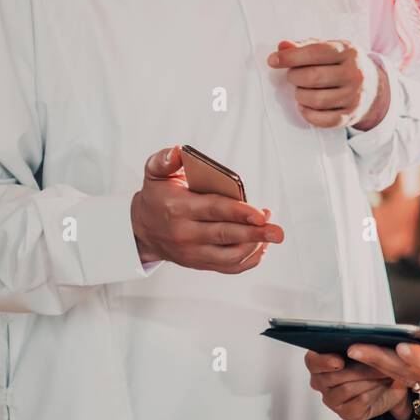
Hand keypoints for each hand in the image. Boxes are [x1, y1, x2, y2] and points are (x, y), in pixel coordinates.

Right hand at [130, 145, 282, 272]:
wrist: (142, 230)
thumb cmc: (157, 197)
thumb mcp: (154, 173)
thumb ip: (165, 160)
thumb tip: (179, 151)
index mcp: (178, 208)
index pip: (213, 210)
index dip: (240, 212)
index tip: (261, 214)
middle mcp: (185, 234)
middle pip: (226, 235)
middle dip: (255, 234)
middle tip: (277, 231)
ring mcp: (193, 252)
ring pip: (230, 256)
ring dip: (255, 245)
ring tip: (270, 232)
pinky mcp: (200, 264)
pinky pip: (229, 268)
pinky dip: (249, 260)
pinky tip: (261, 246)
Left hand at [267, 39, 388, 130]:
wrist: (374, 87)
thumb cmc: (344, 65)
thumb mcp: (330, 49)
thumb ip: (305, 46)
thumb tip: (282, 46)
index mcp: (348, 52)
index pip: (315, 53)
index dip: (290, 57)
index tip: (273, 60)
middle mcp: (355, 74)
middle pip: (313, 77)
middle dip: (294, 77)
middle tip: (293, 77)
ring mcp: (355, 97)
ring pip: (315, 100)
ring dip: (300, 96)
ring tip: (301, 91)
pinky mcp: (351, 116)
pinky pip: (323, 120)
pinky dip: (308, 114)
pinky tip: (306, 106)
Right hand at [305, 351, 409, 419]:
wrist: (388, 385)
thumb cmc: (371, 363)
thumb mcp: (366, 348)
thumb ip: (359, 345)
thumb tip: (361, 346)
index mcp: (319, 362)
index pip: (313, 361)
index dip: (324, 361)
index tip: (339, 361)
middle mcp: (321, 382)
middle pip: (334, 376)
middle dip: (361, 368)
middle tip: (380, 362)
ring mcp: (331, 399)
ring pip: (348, 389)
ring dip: (370, 380)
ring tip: (385, 373)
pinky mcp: (345, 413)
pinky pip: (359, 402)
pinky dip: (375, 392)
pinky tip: (383, 386)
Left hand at [348, 306, 419, 413]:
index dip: (418, 356)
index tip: (399, 344)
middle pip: (413, 375)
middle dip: (382, 362)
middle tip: (355, 350)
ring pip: (410, 381)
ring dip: (383, 369)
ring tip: (358, 355)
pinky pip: (416, 385)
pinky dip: (395, 374)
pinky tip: (379, 363)